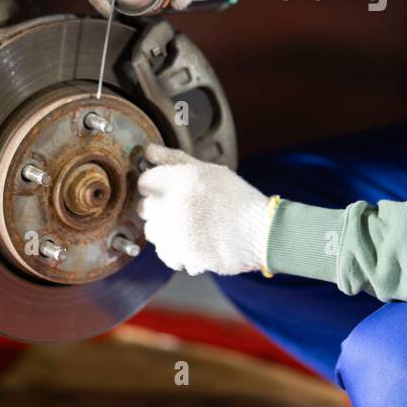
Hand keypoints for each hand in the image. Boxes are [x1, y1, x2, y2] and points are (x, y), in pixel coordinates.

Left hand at [135, 144, 274, 275]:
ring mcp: (178, 233)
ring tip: (191, 227)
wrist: (262, 232)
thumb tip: (147, 150)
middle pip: (144, 208)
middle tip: (182, 209)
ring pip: (152, 233)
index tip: (169, 190)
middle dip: (159, 208)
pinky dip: (176, 251)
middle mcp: (176, 205)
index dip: (156, 185)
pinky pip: (164, 254)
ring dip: (166, 230)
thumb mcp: (210, 171)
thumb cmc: (237, 199)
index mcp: (183, 179)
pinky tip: (195, 243)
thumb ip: (175, 159)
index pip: (145, 181)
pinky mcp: (184, 256)